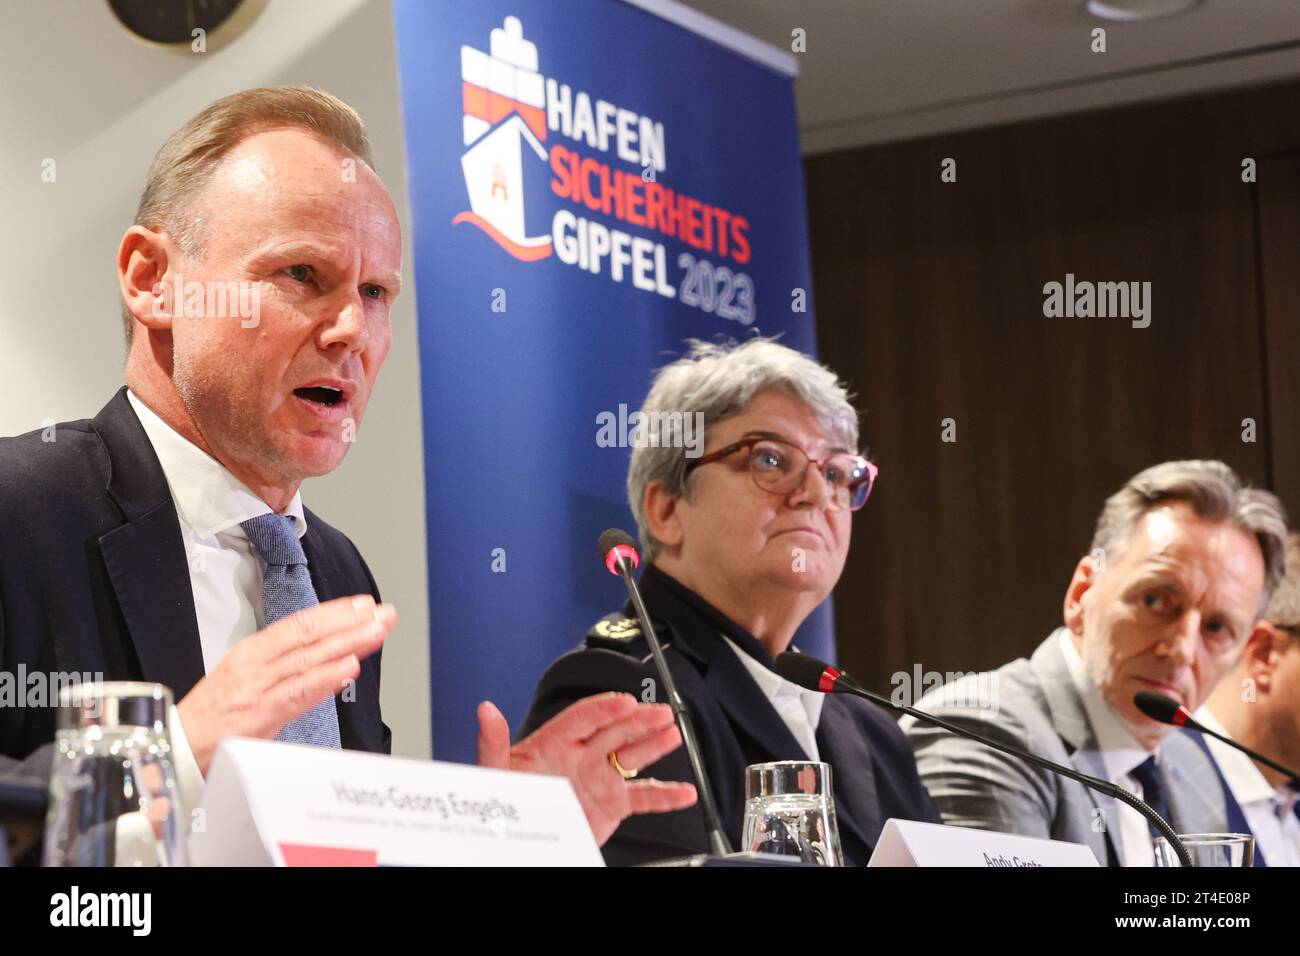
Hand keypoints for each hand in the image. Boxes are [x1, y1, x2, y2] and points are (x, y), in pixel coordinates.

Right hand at [177, 595, 396, 774]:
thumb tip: (325, 658)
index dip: (333, 612)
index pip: (299, 625)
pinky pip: (298, 694)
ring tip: (376, 633)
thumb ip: (283, 669)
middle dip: (351, 624)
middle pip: (310, 637)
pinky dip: (325, 679)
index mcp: (251, 652)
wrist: (175, 748)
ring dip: (348, 644)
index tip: (363, 605)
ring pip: (310, 660)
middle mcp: (256, 665)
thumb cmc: (210, 716)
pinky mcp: (259, 716)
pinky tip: (348, 668)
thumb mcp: (243, 680)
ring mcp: (258, 689)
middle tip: (384, 614)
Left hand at [476, 692, 697, 845]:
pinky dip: (666, 796)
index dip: (605, 708)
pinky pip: (644, 797)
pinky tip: (684, 792)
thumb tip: (486, 711)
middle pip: (615, 731)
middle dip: (639, 720)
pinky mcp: (612, 804)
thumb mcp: (495, 773)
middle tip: (660, 712)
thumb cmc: (506, 802)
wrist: (522, 838)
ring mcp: (599, 778)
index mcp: (554, 742)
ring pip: (633, 756)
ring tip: (673, 733)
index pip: (583, 717)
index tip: (624, 701)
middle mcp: (581, 755)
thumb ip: (492, 743)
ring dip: (655, 744)